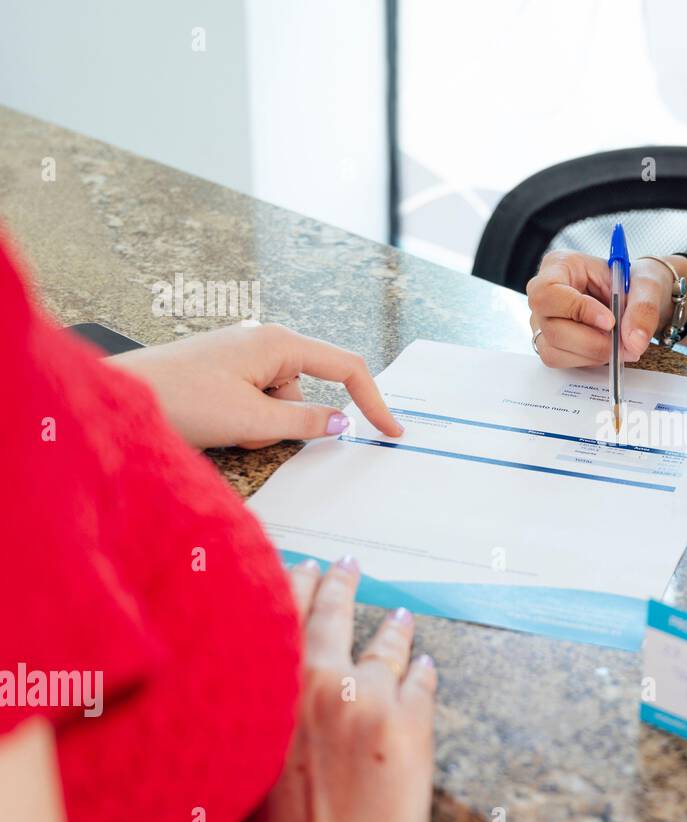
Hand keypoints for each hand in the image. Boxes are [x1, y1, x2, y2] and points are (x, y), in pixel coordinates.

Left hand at [108, 323, 403, 448]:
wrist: (117, 397)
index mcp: (277, 342)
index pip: (345, 368)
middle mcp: (263, 343)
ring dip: (262, 427)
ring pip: (280, 404)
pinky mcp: (223, 374)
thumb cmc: (179, 399)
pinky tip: (214, 426)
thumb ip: (305, 422)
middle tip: (250, 434)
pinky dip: (245, 423)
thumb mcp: (252, 419)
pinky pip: (255, 404)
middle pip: (306, 390)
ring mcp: (241, 358)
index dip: (373, 401)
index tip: (390, 432)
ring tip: (222, 429)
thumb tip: (341, 422)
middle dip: (289, 422)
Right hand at [248, 557, 436, 821]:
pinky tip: (428, 662)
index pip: (283, 619)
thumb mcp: (248, 762)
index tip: (300, 565)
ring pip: (386, 645)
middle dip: (338, 585)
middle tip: (345, 565)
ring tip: (400, 613)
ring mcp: (372, 698)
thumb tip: (264, 690)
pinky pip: (424, 681)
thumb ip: (261, 713)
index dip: (294, 587)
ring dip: (393, 627)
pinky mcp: (413, 720)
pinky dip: (425, 669)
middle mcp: (322, 684)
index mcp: (274, 692)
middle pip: (332, 617)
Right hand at [525, 250, 670, 367]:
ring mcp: (543, 321)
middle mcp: (544, 294)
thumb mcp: (646, 284)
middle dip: (591, 341)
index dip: (578, 310)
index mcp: (559, 265)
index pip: (550, 291)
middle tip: (622, 343)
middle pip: (550, 326)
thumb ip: (643, 308)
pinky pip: (560, 360)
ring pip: (553, 349)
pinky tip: (605, 347)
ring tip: (618, 344)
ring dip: (591, 354)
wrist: (635, 297)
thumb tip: (635, 341)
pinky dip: (588, 360)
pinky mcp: (549, 342)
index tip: (610, 322)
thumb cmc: (632, 282)